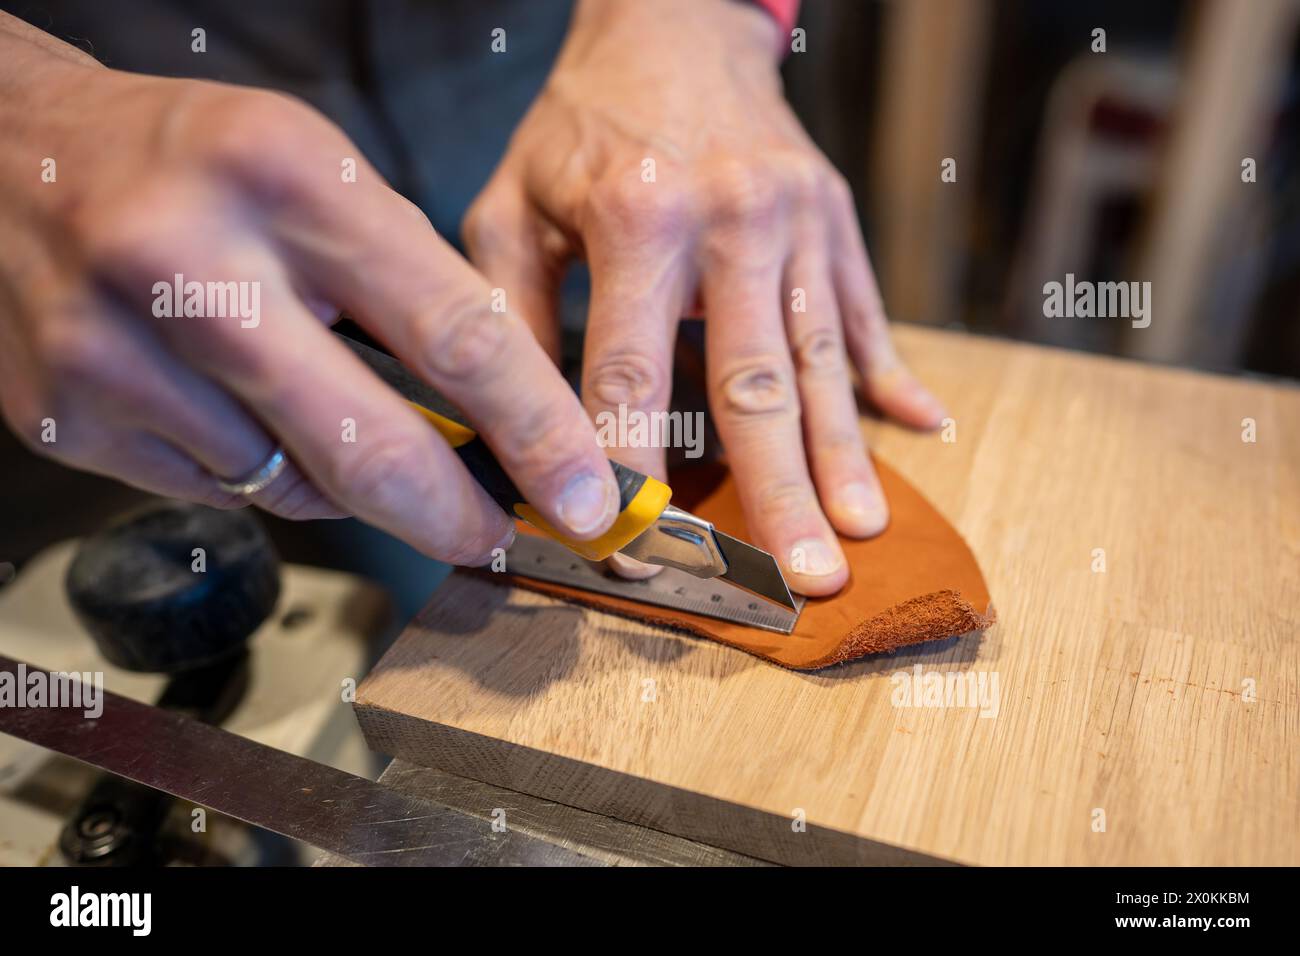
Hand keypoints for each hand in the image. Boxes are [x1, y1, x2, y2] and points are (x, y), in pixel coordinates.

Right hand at [0, 16, 622, 564]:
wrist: (4, 156)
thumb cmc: (188, 160)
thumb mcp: (314, 171)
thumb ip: (404, 286)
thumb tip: (494, 422)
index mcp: (286, 178)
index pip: (455, 334)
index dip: (538, 433)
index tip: (585, 494)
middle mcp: (190, 266)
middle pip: (371, 450)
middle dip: (456, 515)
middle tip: (498, 536)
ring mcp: (117, 355)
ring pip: (294, 485)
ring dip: (342, 478)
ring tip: (320, 409)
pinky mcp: (71, 422)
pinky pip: (220, 490)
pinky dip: (257, 467)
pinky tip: (233, 405)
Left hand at [464, 0, 946, 594]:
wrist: (674, 25)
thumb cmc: (581, 127)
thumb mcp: (513, 205)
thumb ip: (512, 319)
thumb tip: (514, 436)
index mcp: (638, 218)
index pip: (633, 374)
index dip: (631, 471)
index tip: (630, 550)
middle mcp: (731, 220)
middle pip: (756, 384)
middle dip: (778, 491)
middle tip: (805, 579)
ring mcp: (798, 220)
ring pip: (823, 359)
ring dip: (843, 454)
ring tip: (861, 530)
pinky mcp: (836, 218)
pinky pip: (865, 311)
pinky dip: (892, 374)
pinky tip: (925, 429)